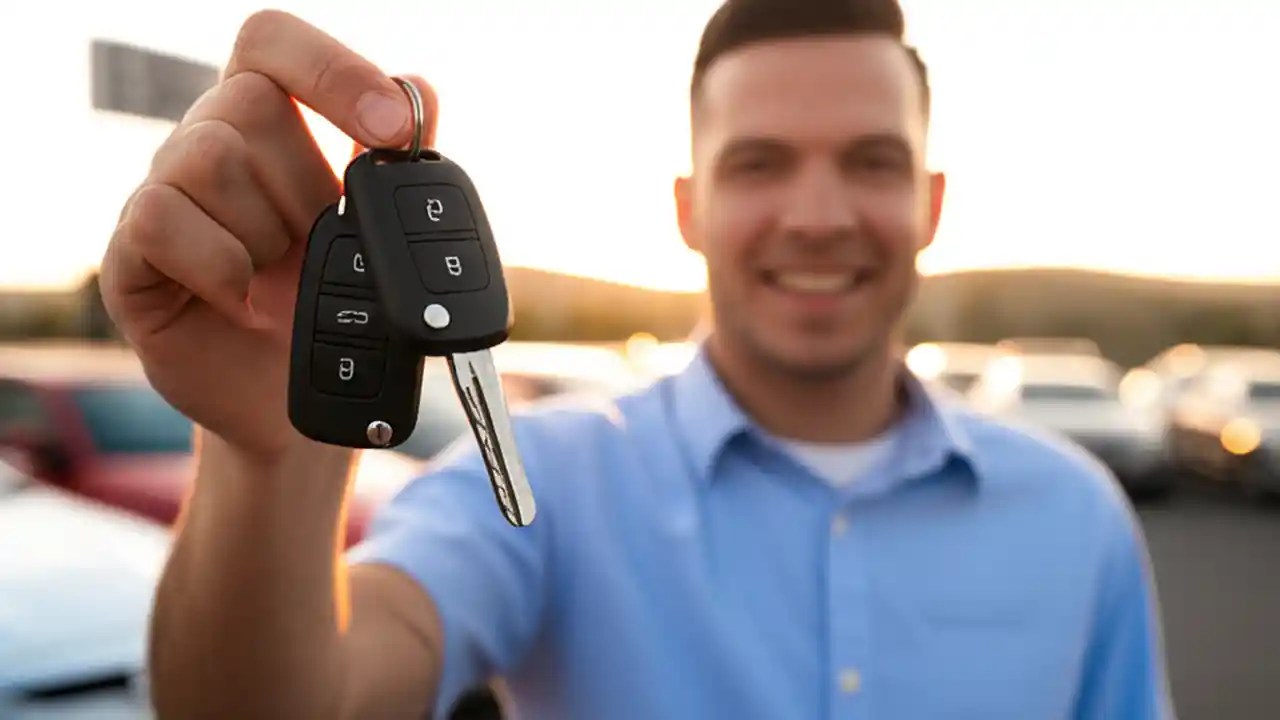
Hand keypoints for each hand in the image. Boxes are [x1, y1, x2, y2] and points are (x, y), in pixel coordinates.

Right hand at [100, 10, 437, 459]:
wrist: (294, 403)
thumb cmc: (331, 309)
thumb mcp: (372, 235)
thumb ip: (392, 162)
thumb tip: (419, 88)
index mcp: (267, 123)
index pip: (272, 44)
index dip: (330, 70)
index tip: (392, 127)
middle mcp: (206, 144)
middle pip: (245, 103)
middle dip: (305, 186)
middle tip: (317, 243)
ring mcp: (161, 195)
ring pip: (206, 157)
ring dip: (264, 231)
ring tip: (276, 276)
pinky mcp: (131, 255)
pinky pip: (162, 220)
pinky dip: (220, 265)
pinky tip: (242, 299)